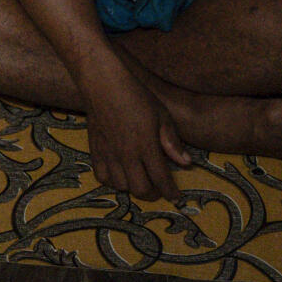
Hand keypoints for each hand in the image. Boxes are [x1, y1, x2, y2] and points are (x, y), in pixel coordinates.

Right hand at [83, 59, 188, 200]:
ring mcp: (109, 154)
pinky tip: (120, 174)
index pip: (161, 178)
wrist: (103, 84)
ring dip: (133, 187)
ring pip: (121, 186)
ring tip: (140, 180)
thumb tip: (186, 163)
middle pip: (140, 189)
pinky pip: (102, 176)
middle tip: (159, 189)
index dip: (170, 192)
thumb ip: (172, 142)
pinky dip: (112, 181)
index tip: (176, 197)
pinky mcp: (95, 150)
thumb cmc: (136, 96)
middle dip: (153, 194)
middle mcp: (126, 154)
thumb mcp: (161, 115)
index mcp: (146, 145)